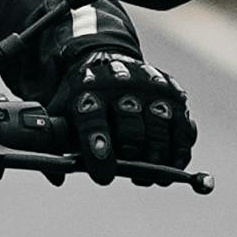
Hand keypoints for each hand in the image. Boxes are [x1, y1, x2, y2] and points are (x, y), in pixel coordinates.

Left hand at [44, 46, 194, 181]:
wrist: (104, 58)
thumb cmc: (81, 97)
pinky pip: (183, 126)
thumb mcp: (60, 111)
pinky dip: (180, 150)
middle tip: (133, 175)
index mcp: (87, 90)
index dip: (99, 151)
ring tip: (152, 176)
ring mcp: (150, 87)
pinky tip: (172, 165)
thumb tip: (57, 178)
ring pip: (160, 126)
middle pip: (131, 126)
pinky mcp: (173, 93)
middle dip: (132, 156)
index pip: (93, 122)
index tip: (104, 176)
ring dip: (158, 156)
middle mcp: (120, 85)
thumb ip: (53, 143)